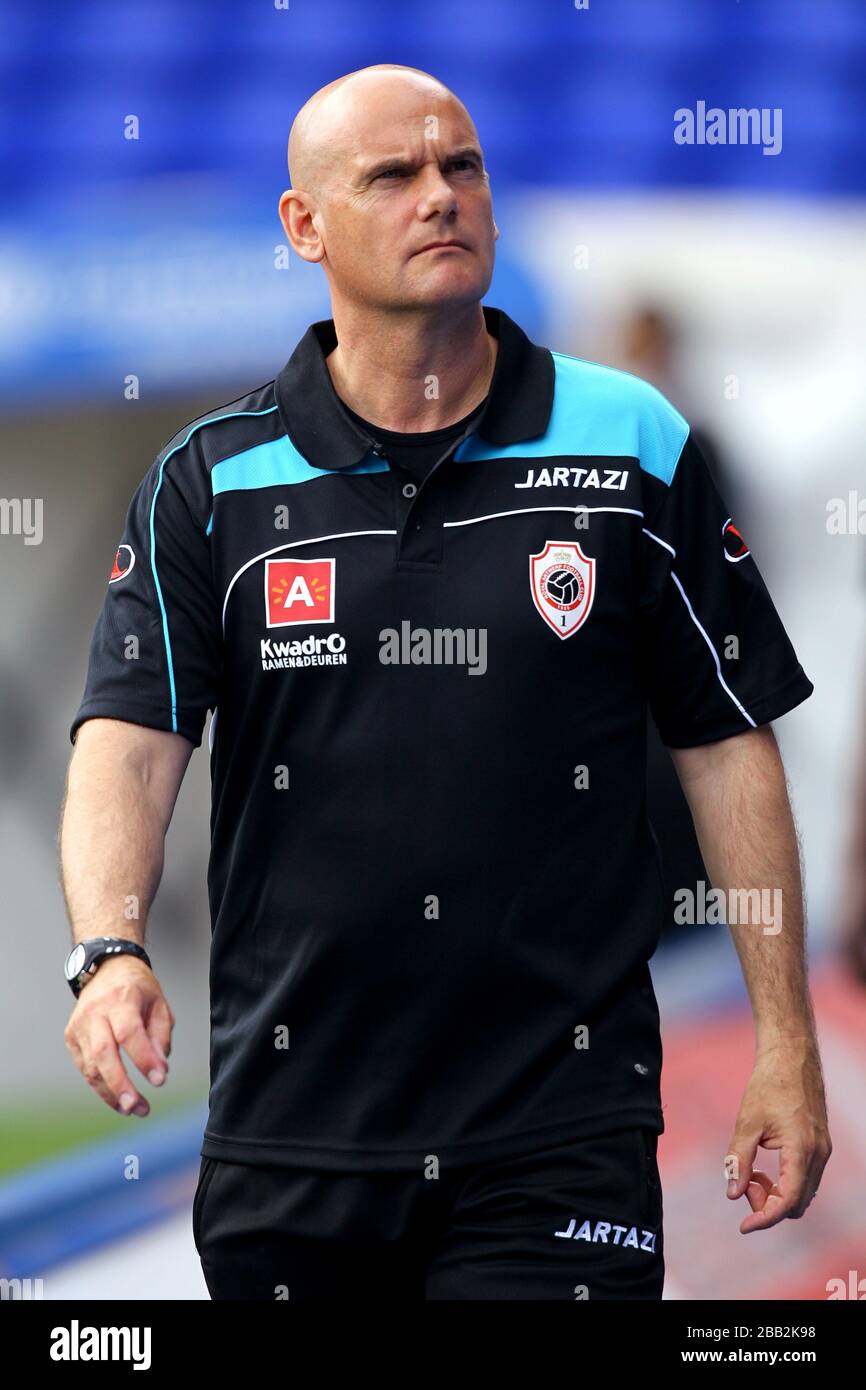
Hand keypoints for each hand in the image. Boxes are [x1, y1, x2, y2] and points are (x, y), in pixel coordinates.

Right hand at [63, 955, 173, 1116]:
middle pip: (104, 1053)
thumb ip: (160, 1037)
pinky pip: (84, 1067)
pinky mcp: (71, 1036)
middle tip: (138, 1107)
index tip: (160, 1080)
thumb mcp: (159, 1004)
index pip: (129, 1033)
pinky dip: (100, 1086)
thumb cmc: (137, 988)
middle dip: (120, 1085)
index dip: (144, 1058)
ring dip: (111, 1093)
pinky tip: (116, 1098)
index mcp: (121, 998)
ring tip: (133, 1109)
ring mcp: (79, 1025)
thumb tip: (159, 1069)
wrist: (106, 968)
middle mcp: (95, 1012)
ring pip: (90, 1066)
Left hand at [724, 1037, 830, 1232]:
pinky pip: (805, 1178)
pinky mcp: (819, 1145)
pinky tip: (763, 1169)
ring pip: (803, 1193)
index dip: (765, 1218)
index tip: (743, 1227)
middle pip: (797, 1203)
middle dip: (768, 1205)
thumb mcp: (747, 1123)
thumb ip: (739, 1160)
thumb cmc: (768, 1085)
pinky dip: (785, 1182)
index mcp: (802, 1150)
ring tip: (751, 1174)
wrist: (790, 1057)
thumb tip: (732, 1193)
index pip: (788, 1201)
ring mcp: (822, 1151)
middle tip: (743, 1184)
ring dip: (776, 1194)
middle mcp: (819, 1155)